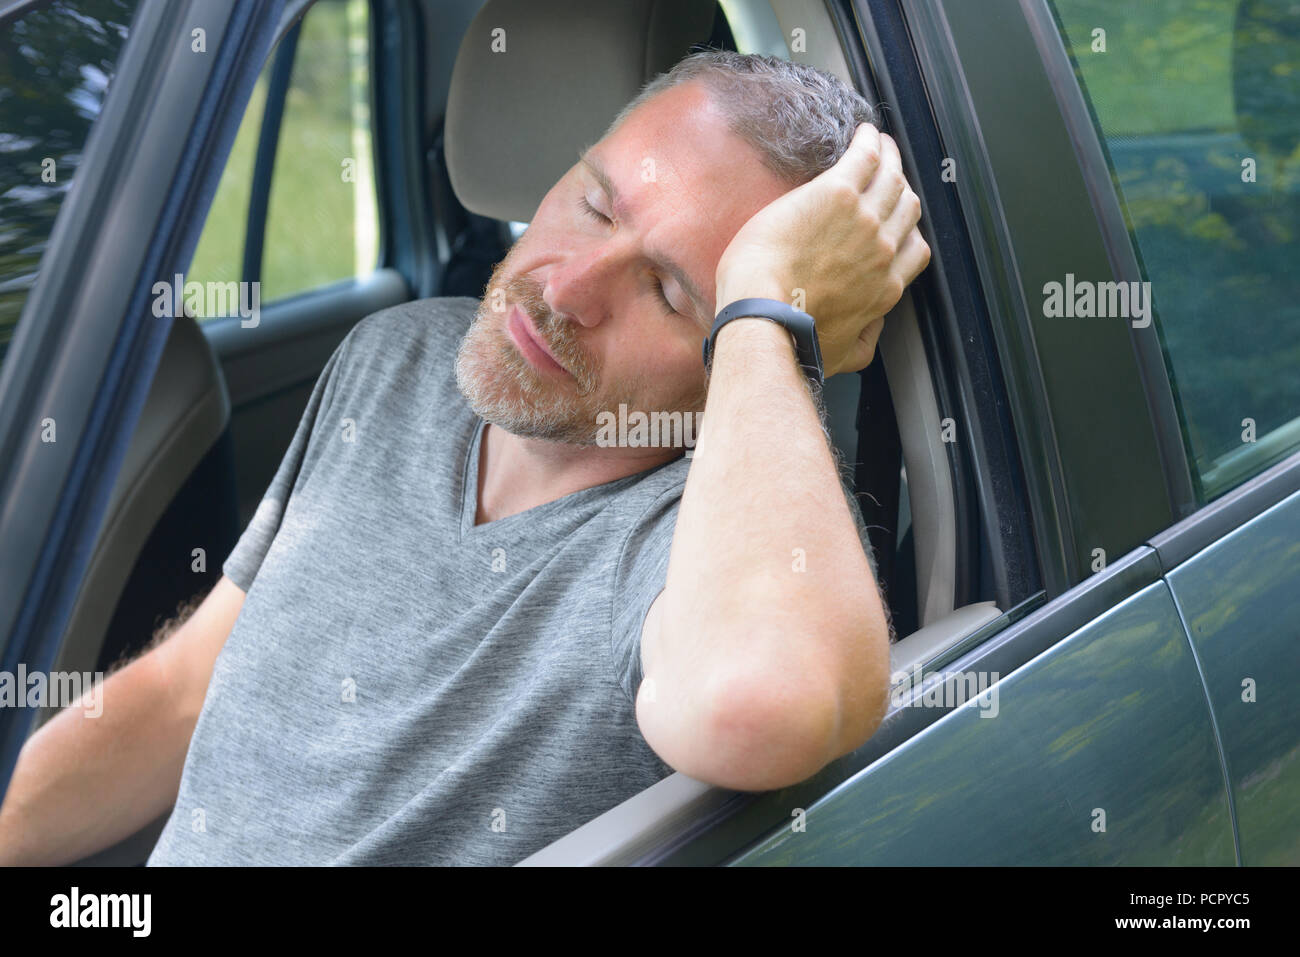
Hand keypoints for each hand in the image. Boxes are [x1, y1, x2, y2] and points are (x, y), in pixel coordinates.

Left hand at [713, 124, 929, 376]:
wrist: (766, 316)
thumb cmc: (793, 339)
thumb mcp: (845, 355)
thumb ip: (866, 340)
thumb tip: (874, 330)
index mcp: (885, 287)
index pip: (914, 250)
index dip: (906, 230)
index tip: (895, 220)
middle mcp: (883, 249)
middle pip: (906, 207)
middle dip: (900, 188)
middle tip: (890, 173)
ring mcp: (863, 219)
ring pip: (891, 177)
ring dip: (889, 156)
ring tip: (881, 144)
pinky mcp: (836, 193)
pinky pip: (864, 157)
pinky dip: (869, 141)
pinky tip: (865, 132)